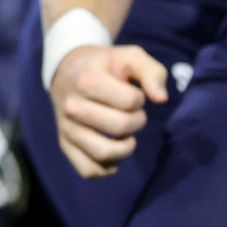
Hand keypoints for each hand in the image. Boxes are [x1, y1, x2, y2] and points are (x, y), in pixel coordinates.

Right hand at [49, 44, 170, 177]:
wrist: (67, 72)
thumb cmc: (105, 66)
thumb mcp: (130, 57)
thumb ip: (152, 72)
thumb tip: (162, 99)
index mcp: (86, 79)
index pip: (130, 101)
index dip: (140, 99)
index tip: (133, 94)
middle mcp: (71, 106)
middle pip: (120, 127)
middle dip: (137, 121)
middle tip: (133, 114)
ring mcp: (66, 128)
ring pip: (104, 153)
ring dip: (125, 148)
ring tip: (126, 136)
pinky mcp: (65, 145)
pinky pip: (88, 170)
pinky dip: (107, 168)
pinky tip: (114, 154)